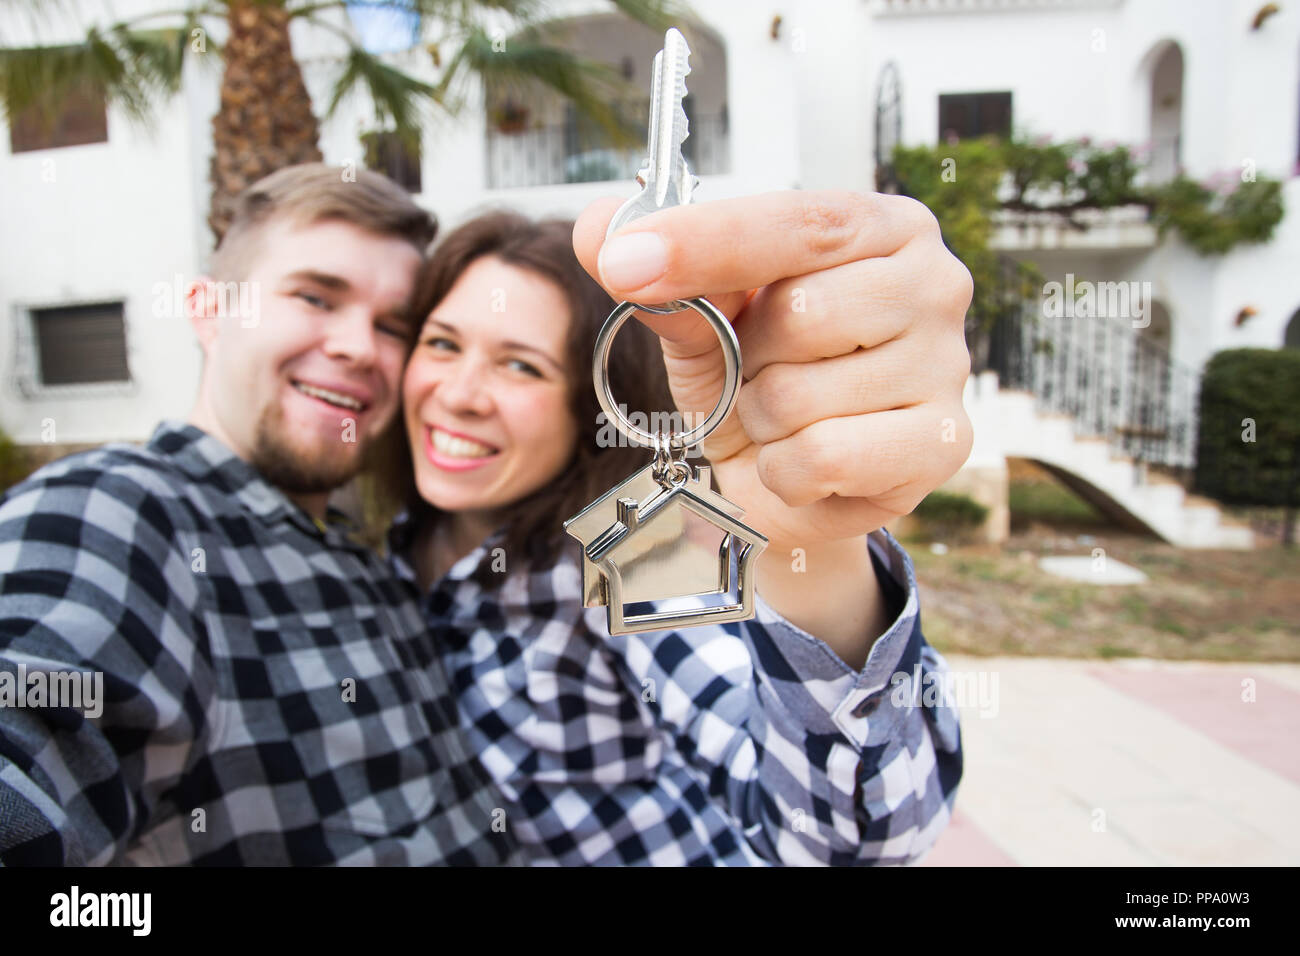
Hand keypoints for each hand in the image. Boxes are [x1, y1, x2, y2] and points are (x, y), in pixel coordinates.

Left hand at [572, 190, 973, 553]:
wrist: (789, 479)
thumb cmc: (755, 378)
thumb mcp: (700, 321)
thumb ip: (659, 276)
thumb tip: (600, 230)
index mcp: (880, 227)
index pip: (796, 223)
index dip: (704, 242)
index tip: (624, 261)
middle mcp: (933, 283)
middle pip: (801, 312)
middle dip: (746, 358)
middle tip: (756, 373)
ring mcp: (947, 365)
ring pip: (801, 394)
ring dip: (761, 421)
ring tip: (780, 420)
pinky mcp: (944, 443)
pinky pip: (821, 456)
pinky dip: (785, 471)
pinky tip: (801, 464)